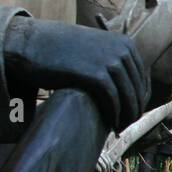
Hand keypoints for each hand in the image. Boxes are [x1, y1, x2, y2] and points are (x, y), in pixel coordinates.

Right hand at [3, 18, 147, 129]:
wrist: (30, 43)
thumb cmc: (59, 49)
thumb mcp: (94, 48)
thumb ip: (113, 60)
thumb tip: (128, 86)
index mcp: (125, 43)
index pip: (141, 78)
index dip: (139, 99)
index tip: (133, 113)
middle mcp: (121, 49)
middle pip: (137, 88)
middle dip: (134, 110)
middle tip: (126, 125)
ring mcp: (110, 60)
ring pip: (128, 96)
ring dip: (127, 115)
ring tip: (120, 128)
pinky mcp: (96, 74)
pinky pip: (113, 99)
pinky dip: (115, 114)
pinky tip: (111, 124)